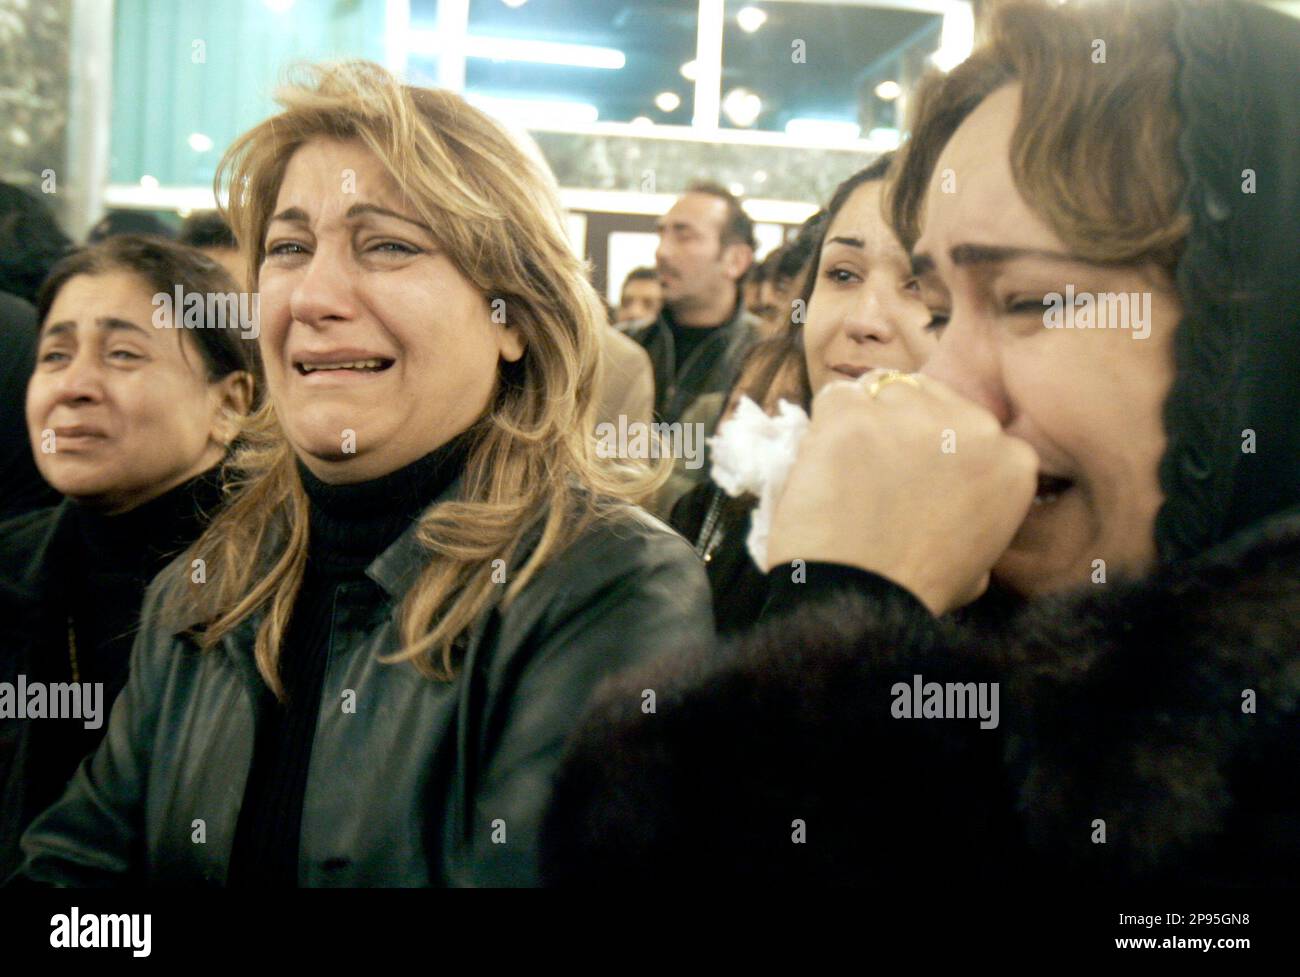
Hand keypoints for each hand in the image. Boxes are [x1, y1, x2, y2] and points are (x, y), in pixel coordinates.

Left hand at [764, 372, 1037, 614]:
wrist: (860, 597)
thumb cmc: (919, 591)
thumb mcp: (980, 561)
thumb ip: (979, 515)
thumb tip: (958, 503)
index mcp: (1012, 460)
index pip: (968, 421)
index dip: (935, 441)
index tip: (913, 469)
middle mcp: (973, 425)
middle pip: (925, 395)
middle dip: (899, 422)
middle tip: (875, 467)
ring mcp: (911, 414)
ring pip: (879, 390)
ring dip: (862, 420)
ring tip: (846, 468)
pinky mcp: (854, 413)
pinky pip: (835, 398)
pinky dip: (824, 426)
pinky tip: (823, 463)